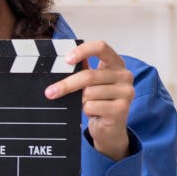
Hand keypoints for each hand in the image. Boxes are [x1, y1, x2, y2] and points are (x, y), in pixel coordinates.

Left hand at [44, 41, 134, 161]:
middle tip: (50, 92)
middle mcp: (125, 75)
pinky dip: (86, 111)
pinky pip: (91, 106)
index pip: (101, 47)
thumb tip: (61, 60)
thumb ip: (82, 69)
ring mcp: (126, 92)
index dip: (82, 51)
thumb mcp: (91, 82)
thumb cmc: (98, 101)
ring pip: (89, 93)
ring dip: (80, 101)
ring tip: (87, 104)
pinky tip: (94, 112)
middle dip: (66, 85)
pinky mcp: (121, 109)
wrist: (110, 127)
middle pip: (89, 76)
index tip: (66, 60)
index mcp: (116, 63)